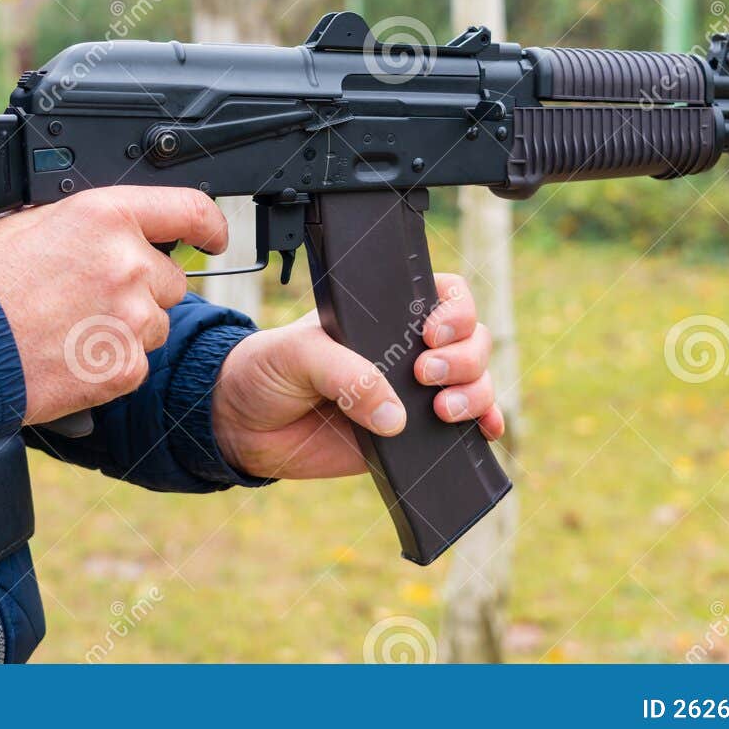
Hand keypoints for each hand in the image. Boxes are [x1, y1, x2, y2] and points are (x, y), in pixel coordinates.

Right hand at [0, 187, 227, 425]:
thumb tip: (106, 228)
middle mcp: (128, 263)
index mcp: (105, 217)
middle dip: (141, 290)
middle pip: (171, 279)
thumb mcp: (27, 223)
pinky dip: (110, 364)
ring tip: (71, 329)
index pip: (188, 211)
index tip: (214, 237)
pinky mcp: (125, 367)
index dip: (209, 226)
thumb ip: (83, 223)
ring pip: (156, 324)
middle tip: (89, 299)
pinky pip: (136, 363)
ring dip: (126, 328)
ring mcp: (131, 318)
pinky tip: (70, 356)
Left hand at [211, 273, 500, 479]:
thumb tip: (395, 417)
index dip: (455, 311)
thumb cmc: (267, 370)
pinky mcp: (411, 433)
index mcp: (384, 314)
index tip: (430, 334)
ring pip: (476, 380)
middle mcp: (407, 349)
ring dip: (476, 393)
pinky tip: (485, 431)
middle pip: (472, 339)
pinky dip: (483, 424)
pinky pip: (464, 426)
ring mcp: (413, 391)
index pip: (445, 295)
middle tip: (426, 375)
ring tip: (443, 411)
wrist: (244, 425)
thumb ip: (345, 376)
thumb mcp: (298, 356)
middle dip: (464, 357)